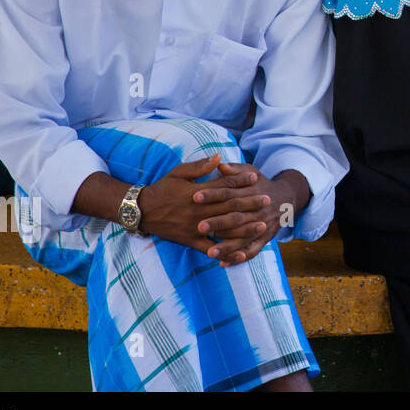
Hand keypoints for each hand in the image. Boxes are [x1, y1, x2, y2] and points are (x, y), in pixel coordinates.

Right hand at [135, 155, 267, 257]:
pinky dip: (224, 251)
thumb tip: (220, 156)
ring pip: (224, 229)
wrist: (141, 211)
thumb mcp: (179, 172)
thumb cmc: (162, 188)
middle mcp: (198, 210)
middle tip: (268, 200)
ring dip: (245, 228)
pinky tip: (240, 252)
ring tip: (262, 225)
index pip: (224, 186)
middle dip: (250, 203)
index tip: (256, 177)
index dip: (241, 180)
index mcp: (197, 192)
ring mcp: (195, 227)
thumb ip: (200, 166)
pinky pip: (210, 248)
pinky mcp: (190, 241)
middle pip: (229, 207)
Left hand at [192, 163, 309, 266]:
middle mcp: (257, 210)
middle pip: (236, 217)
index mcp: (251, 191)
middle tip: (199, 227)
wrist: (286, 198)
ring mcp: (262, 225)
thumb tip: (219, 164)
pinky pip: (253, 250)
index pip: (229, 192)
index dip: (212, 194)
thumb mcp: (251, 172)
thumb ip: (235, 170)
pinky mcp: (265, 238)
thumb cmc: (260, 184)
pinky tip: (223, 263)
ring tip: (210, 252)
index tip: (194, 196)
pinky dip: (239, 258)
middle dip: (218, 222)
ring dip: (227, 246)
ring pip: (243, 237)